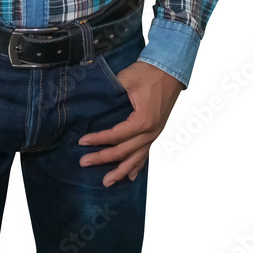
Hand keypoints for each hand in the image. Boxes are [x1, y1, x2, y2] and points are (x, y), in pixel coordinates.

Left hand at [77, 61, 184, 185]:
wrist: (170, 70)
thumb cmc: (149, 73)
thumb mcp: (127, 79)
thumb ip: (111, 91)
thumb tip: (91, 100)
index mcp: (142, 121)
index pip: (115, 136)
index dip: (98, 140)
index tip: (82, 142)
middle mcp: (150, 132)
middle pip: (123, 151)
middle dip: (103, 158)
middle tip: (84, 162)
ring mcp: (154, 134)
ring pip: (136, 158)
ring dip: (120, 171)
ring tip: (107, 182)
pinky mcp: (156, 131)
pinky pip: (145, 153)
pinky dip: (137, 166)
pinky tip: (131, 176)